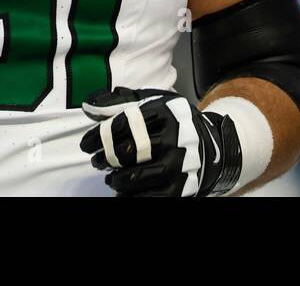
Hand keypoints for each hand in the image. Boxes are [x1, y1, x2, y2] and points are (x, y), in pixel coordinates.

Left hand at [80, 87, 241, 196]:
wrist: (212, 144)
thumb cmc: (174, 123)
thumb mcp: (152, 103)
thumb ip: (120, 102)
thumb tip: (90, 106)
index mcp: (164, 112)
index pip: (123, 124)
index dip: (99, 136)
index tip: (87, 145)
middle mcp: (174, 136)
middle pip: (129, 151)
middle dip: (105, 159)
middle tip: (97, 162)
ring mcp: (179, 163)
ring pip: (137, 177)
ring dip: (117, 180)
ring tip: (111, 178)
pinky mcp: (182, 186)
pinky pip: (151, 196)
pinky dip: (132, 197)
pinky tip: (123, 194)